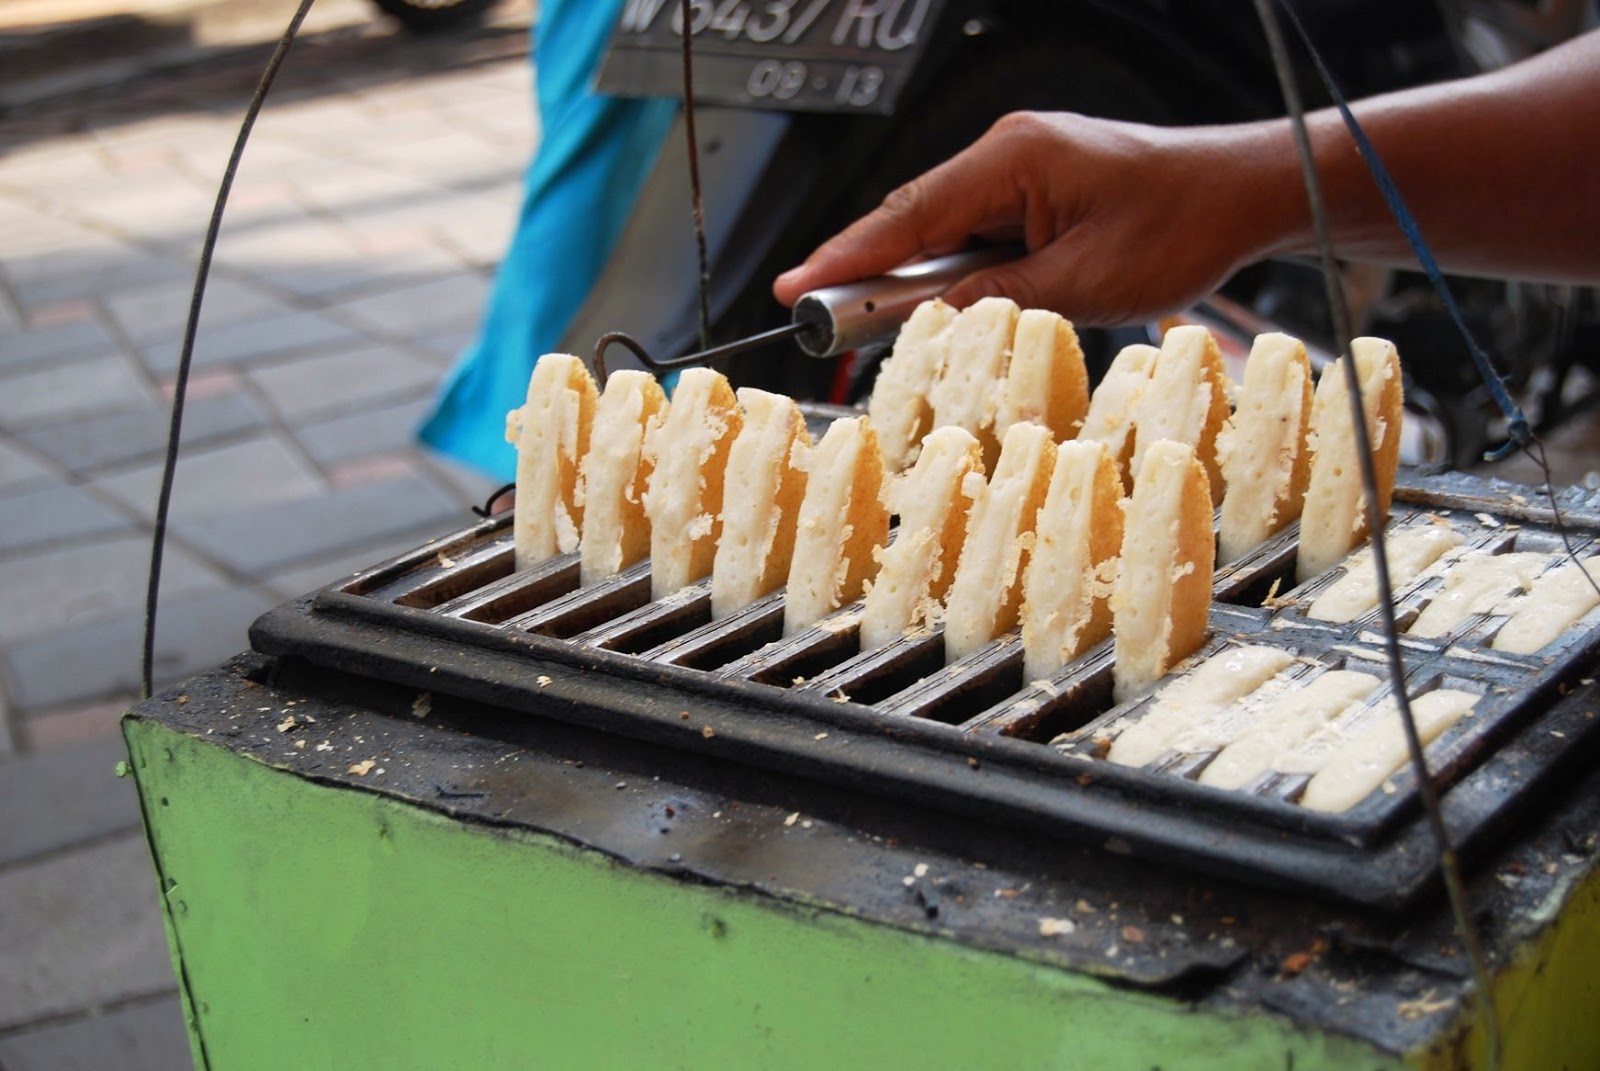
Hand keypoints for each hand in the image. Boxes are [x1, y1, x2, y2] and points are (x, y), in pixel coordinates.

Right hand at [772, 111, 1287, 325]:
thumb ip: (996, 298)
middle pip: (913, 218)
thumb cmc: (1182, 227)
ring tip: (882, 325)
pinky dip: (956, 269)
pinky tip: (949, 304)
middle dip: (868, 272)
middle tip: (819, 321)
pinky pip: (976, 230)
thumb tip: (927, 318)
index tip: (795, 288)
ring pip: (943, 229)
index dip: (846, 256)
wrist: (1244, 194)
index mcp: (1015, 159)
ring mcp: (1022, 167)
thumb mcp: (1083, 283)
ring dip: (918, 277)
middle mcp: (1009, 152)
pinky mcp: (1036, 188)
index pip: (909, 215)